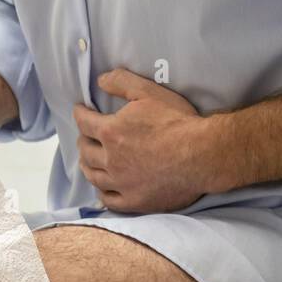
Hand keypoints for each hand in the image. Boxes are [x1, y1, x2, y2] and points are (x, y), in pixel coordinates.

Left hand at [74, 69, 214, 213]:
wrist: (200, 155)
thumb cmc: (177, 121)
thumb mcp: (149, 92)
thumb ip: (122, 82)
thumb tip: (100, 80)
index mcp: (111, 132)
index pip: (84, 122)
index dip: (80, 114)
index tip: (80, 111)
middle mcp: (111, 160)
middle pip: (85, 151)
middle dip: (82, 141)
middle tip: (85, 137)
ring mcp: (121, 183)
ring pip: (94, 176)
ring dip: (87, 167)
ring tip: (88, 162)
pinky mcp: (134, 201)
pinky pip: (110, 200)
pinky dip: (102, 194)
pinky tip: (102, 191)